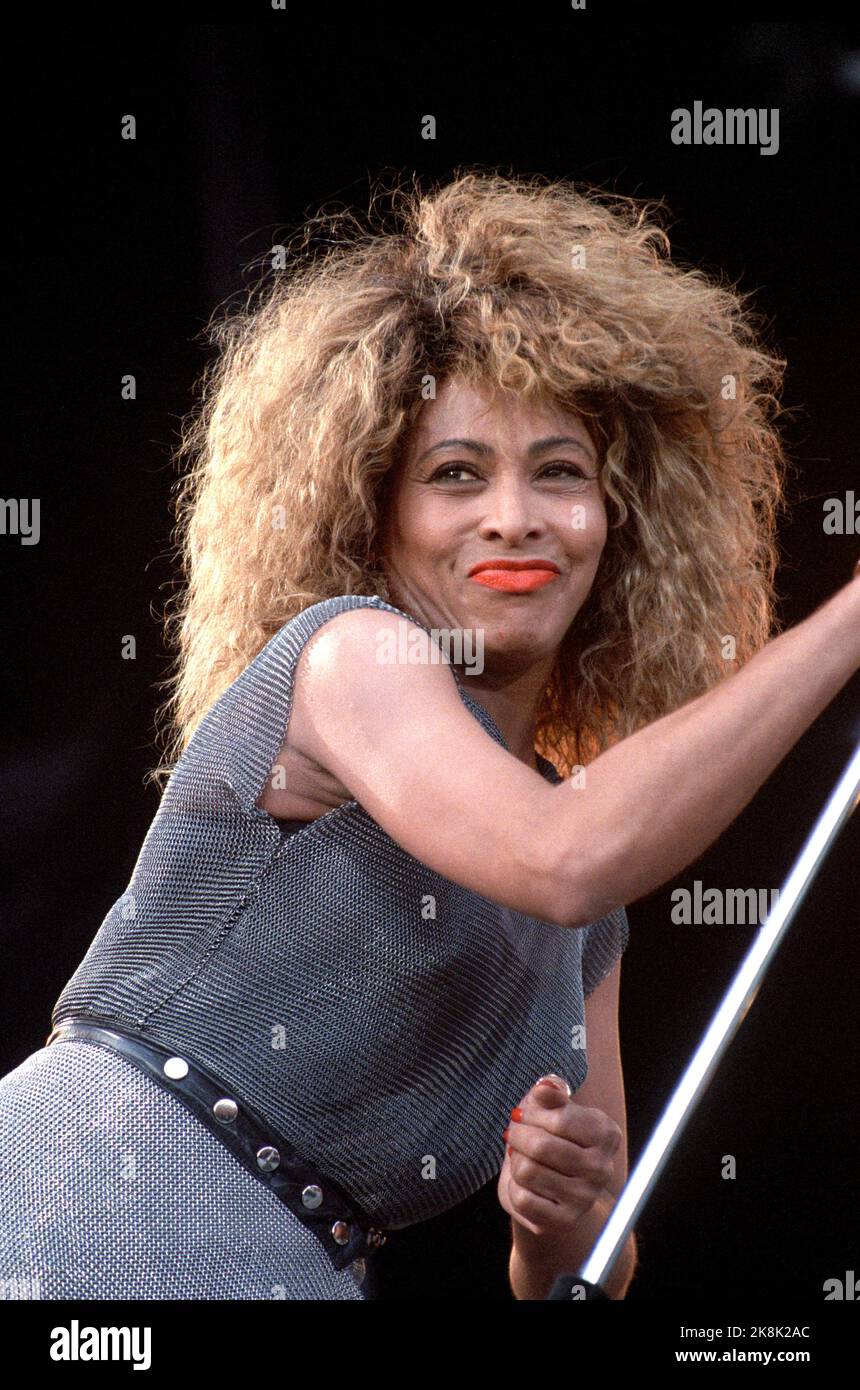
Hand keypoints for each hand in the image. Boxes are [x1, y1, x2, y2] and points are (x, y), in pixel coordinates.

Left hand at [497, 1075, 621, 1237]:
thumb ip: (551, 1092)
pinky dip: (513, 1187)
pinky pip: (522, 1200)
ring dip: (515, 1160)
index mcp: (606, 1134)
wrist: (554, 1182)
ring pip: (527, 1172)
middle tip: (515, 1133)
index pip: (559, 1119)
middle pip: (540, 1146)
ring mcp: (586, 1198)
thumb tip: (545, 1088)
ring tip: (521, 1156)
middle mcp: (602, 1169)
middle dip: (518, 1136)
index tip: (522, 1113)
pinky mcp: (565, 1221)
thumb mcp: (552, 1106)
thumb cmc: (552, 1134)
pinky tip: (523, 1182)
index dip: (531, 1113)